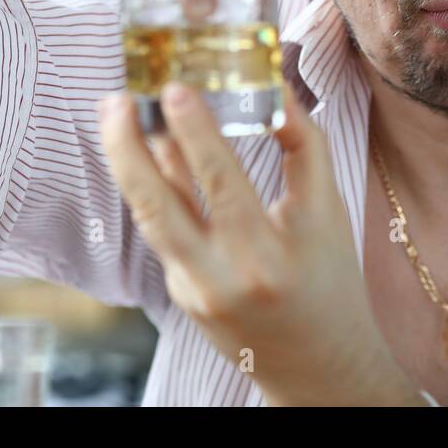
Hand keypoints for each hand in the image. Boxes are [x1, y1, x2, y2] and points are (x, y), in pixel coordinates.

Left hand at [97, 81, 425, 405]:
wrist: (319, 364)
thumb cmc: (331, 278)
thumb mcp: (329, 210)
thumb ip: (303, 145)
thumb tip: (272, 83)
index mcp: (270, 254)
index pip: (223, 182)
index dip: (196, 132)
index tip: (177, 87)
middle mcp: (224, 276)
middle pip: (160, 203)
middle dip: (131, 144)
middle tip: (121, 96)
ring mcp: (195, 289)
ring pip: (148, 215)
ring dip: (126, 159)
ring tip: (116, 112)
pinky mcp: (181, 293)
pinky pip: (162, 226)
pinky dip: (154, 182)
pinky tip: (146, 147)